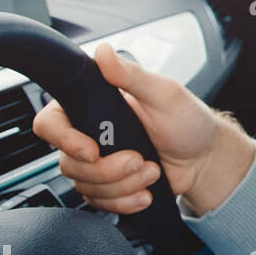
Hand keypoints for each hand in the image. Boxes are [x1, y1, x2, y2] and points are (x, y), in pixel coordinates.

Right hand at [32, 43, 253, 215]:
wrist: (204, 159)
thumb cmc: (188, 122)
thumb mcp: (164, 94)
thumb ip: (132, 75)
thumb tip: (103, 52)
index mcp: (94, 105)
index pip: (50, 122)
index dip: (64, 140)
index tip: (93, 151)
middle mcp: (89, 133)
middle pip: (69, 163)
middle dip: (110, 169)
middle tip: (141, 160)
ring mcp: (97, 163)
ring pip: (85, 185)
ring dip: (123, 185)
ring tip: (152, 171)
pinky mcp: (107, 186)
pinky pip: (99, 202)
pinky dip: (125, 202)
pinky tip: (145, 192)